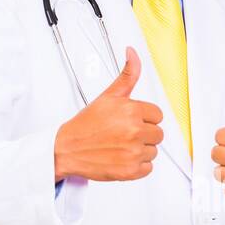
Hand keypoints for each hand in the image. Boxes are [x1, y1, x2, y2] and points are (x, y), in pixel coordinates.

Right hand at [54, 47, 163, 181]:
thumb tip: (133, 54)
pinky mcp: (131, 170)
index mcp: (131, 110)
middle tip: (123, 134)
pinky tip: (122, 157)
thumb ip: (127, 76)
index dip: (144, 117)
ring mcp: (133, 152)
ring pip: (153, 151)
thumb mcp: (107, 96)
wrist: (66, 149)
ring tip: (121, 146)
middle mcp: (134, 131)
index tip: (130, 121)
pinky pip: (148, 168)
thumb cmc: (85, 125)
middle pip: (158, 134)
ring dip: (140, 150)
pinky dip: (137, 166)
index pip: (157, 115)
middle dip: (143, 134)